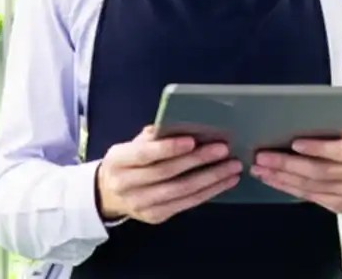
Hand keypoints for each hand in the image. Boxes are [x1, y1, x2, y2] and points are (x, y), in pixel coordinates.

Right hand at [96, 126, 241, 224]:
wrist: (109, 194)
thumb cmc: (128, 161)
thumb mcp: (132, 144)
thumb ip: (153, 136)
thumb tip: (185, 125)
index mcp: (118, 161)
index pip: (144, 154)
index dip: (168, 148)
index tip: (193, 140)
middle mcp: (126, 185)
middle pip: (167, 173)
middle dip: (198, 161)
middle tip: (223, 149)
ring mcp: (140, 204)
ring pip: (180, 191)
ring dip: (210, 179)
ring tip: (232, 167)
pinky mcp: (155, 216)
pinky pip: (186, 204)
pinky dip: (208, 192)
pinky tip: (224, 182)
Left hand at [250, 121, 341, 212]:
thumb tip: (329, 113)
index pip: (340, 151)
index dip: (318, 148)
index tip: (294, 143)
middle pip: (320, 171)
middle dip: (288, 164)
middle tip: (264, 156)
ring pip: (310, 186)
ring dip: (282, 177)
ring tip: (260, 168)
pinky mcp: (336, 205)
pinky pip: (308, 196)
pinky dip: (286, 187)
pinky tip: (271, 178)